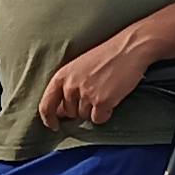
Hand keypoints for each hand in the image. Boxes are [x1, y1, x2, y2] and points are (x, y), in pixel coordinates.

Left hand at [38, 32, 159, 132]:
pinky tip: (112, 98)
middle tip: (95, 93)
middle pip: (69, 113)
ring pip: (85, 116)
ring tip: (105, 91)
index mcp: (62, 76)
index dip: (48, 118)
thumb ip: (66, 87)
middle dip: (80, 109)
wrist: (129, 49)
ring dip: (94, 110)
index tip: (53, 125)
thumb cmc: (106, 57)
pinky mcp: (101, 102)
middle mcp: (71, 86)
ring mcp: (86, 94)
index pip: (46, 105)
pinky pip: (98, 119)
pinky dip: (106, 113)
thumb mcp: (78, 67)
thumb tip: (60, 112)